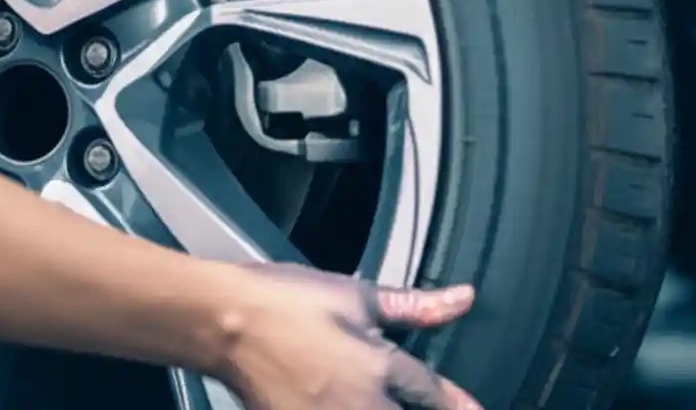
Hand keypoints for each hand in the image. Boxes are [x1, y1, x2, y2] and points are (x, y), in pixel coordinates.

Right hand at [217, 264, 481, 409]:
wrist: (222, 322)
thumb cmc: (282, 303)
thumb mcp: (354, 296)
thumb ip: (413, 307)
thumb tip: (461, 300)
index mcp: (378, 370)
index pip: (435, 397)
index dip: (458, 404)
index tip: (473, 409)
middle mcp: (359, 408)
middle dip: (425, 408)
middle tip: (431, 402)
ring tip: (383, 398)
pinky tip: (350, 403)